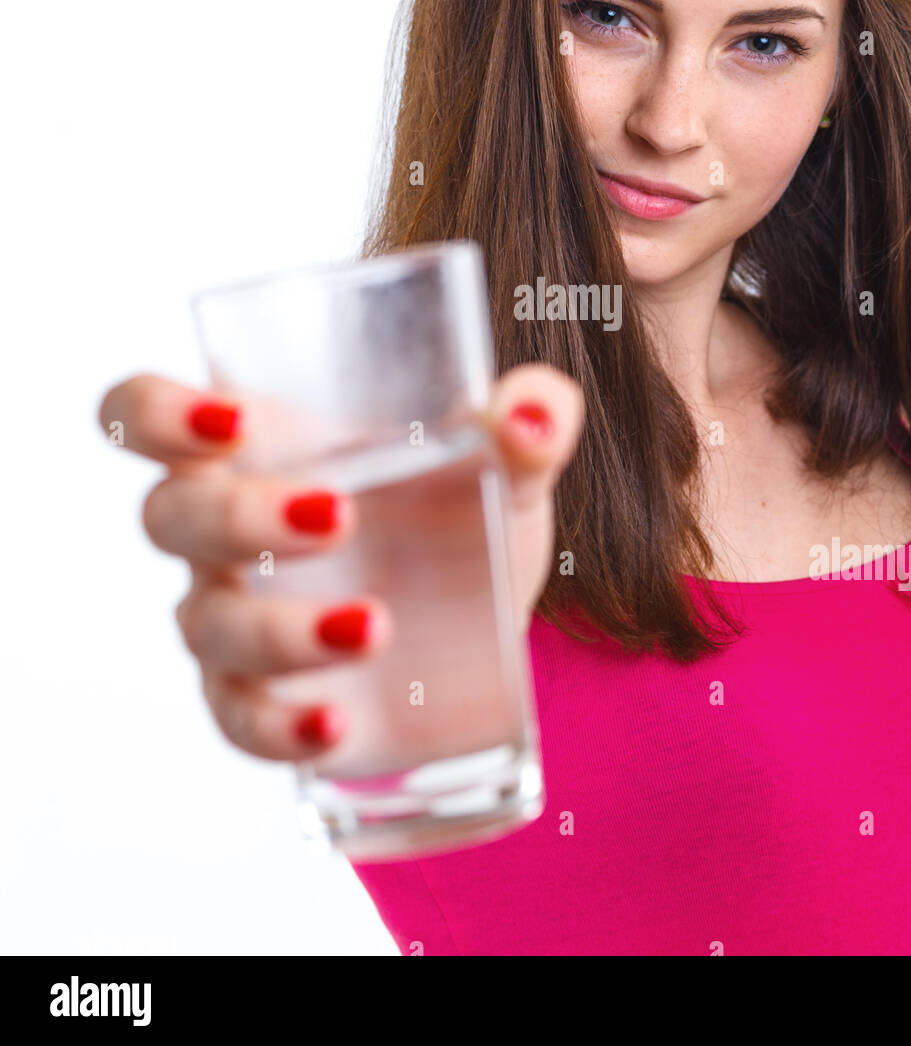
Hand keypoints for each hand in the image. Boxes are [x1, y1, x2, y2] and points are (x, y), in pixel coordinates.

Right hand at [98, 366, 583, 759]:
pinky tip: (334, 725)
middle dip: (240, 518)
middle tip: (339, 516)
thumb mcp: (506, 453)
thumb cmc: (464, 496)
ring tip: (374, 625)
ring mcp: (234, 615)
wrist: (494, 598)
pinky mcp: (267, 696)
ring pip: (205, 625)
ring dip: (278, 631)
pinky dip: (277, 728)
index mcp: (254, 442)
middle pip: (171, 517)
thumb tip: (534, 418)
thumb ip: (530, 418)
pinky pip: (239, 720)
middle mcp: (223, 525)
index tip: (230, 421)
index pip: (143, 414)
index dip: (156, 414)